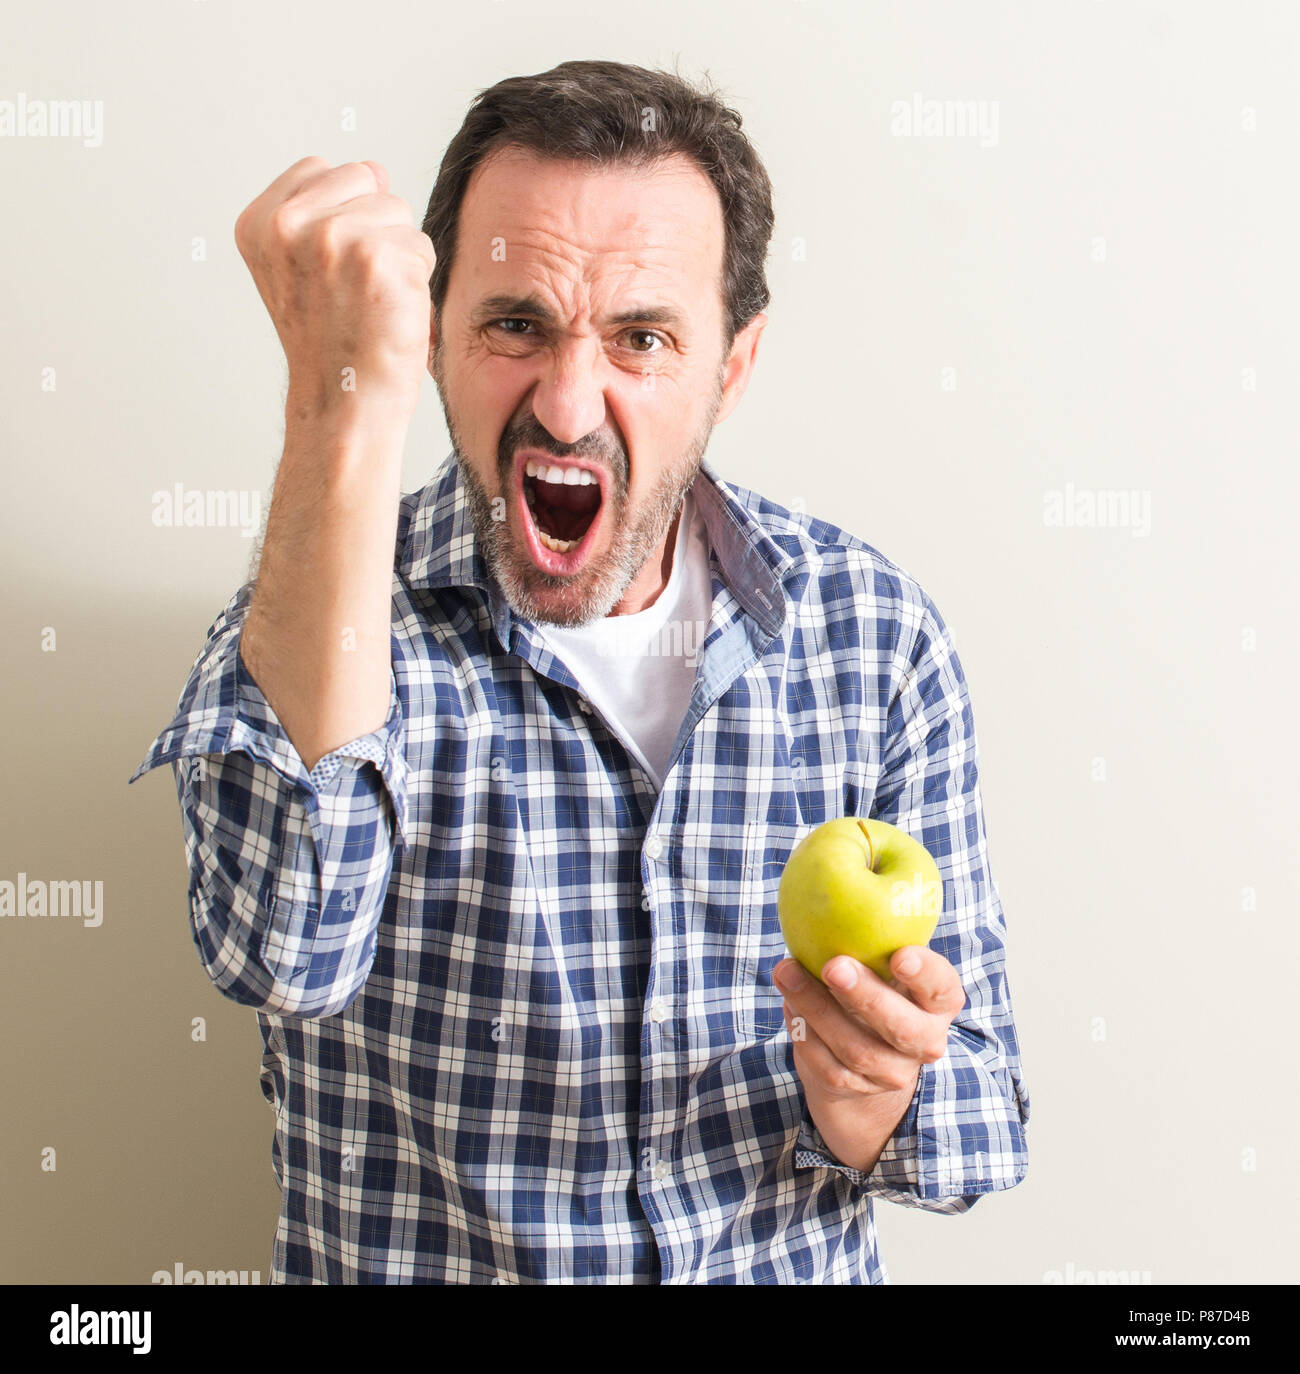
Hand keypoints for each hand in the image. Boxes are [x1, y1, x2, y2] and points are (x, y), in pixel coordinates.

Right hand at [234, 156, 435, 419]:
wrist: (344, 402)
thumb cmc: (333, 341)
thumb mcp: (304, 265)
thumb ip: (327, 206)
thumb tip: (375, 168)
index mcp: (259, 222)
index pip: (322, 168)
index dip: (341, 215)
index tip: (329, 271)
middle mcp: (287, 225)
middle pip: (366, 180)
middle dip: (374, 229)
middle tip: (354, 288)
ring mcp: (331, 238)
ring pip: (399, 212)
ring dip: (399, 257)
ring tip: (372, 300)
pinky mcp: (377, 259)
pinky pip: (421, 246)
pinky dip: (417, 281)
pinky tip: (390, 311)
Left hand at [773, 946, 966, 1170]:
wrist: (864, 1050)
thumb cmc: (875, 983)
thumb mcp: (885, 962)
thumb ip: (874, 938)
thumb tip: (840, 893)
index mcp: (939, 1000)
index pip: (942, 987)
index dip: (924, 973)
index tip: (900, 956)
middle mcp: (925, 1039)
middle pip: (902, 1028)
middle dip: (866, 996)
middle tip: (834, 966)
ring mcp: (893, 1070)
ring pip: (857, 1049)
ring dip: (817, 1009)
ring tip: (787, 974)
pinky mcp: (858, 1087)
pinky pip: (827, 1066)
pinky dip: (804, 1034)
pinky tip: (790, 1005)